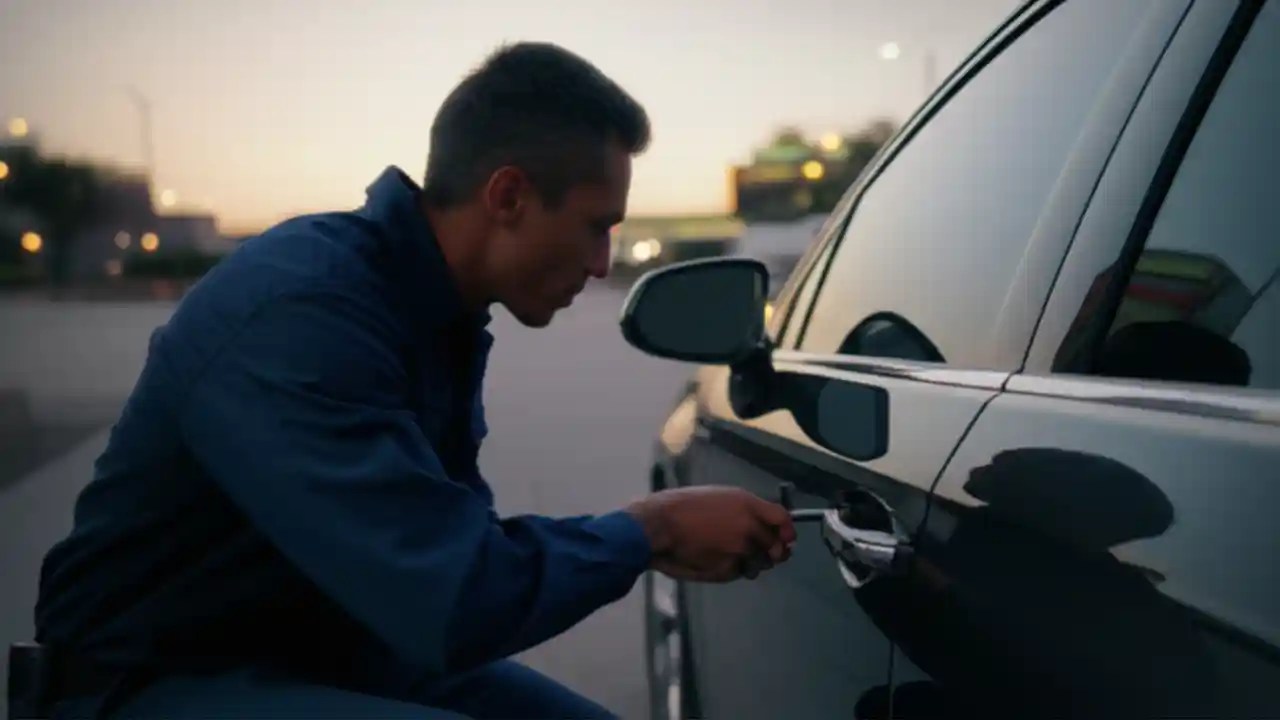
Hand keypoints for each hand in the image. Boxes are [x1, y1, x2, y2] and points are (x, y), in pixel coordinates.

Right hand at [625, 486, 796, 582]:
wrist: (657, 527)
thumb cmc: (681, 507)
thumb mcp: (718, 497)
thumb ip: (744, 510)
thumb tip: (762, 523)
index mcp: (747, 504)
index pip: (783, 519)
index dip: (787, 531)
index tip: (787, 539)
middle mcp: (749, 527)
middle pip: (776, 546)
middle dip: (771, 552)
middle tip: (760, 553)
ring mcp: (740, 550)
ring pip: (759, 564)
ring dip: (751, 563)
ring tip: (728, 555)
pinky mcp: (727, 570)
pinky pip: (739, 573)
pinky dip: (732, 570)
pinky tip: (714, 560)